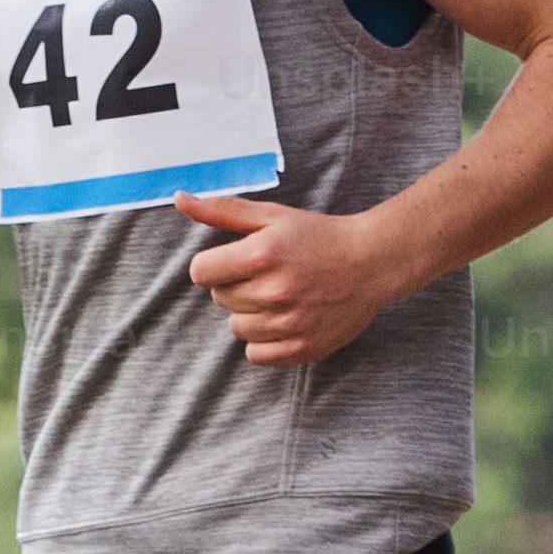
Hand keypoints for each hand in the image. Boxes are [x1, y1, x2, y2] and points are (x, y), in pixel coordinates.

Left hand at [173, 190, 410, 366]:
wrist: (373, 262)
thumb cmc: (318, 236)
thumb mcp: (271, 216)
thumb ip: (222, 210)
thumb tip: (180, 198)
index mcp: (263, 254)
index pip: (200, 272)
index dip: (214, 265)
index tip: (236, 260)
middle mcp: (275, 291)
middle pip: (219, 299)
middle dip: (236, 285)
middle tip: (269, 274)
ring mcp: (291, 323)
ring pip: (236, 328)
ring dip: (250, 314)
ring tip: (280, 296)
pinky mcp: (304, 348)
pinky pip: (256, 355)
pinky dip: (264, 341)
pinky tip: (285, 319)